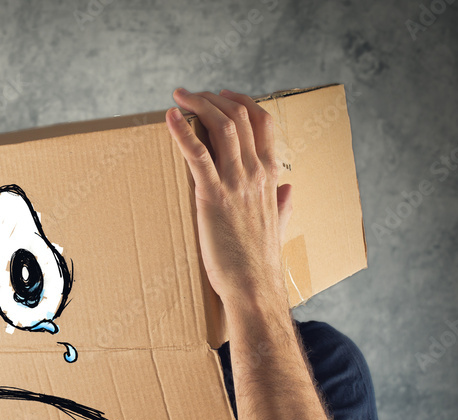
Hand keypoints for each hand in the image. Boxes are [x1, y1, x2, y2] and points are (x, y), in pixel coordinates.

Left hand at [166, 89, 292, 314]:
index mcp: (270, 176)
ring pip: (222, 127)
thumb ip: (283, 205)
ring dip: (197, 104)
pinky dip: (182, 131)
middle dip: (213, 97)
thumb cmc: (260, 262)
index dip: (242, 102)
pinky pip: (197, 154)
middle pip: (239, 116)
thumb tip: (288, 189)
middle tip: (190, 94)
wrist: (254, 288)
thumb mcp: (279, 226)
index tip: (222, 94)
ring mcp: (236, 183)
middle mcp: (256, 173)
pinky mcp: (213, 197)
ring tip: (178, 97)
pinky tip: (169, 118)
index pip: (263, 122)